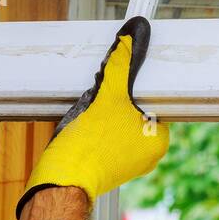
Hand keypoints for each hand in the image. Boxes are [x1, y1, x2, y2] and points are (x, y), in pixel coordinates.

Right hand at [17, 17, 169, 216]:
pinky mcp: (108, 169)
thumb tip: (132, 37)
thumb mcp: (108, 96)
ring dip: (108, 113)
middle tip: (105, 95)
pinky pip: (109, 139)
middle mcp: (150, 155)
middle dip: (121, 100)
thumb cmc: (87, 145)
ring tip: (93, 112)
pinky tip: (87, 124)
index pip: (156, 101)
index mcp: (159, 140)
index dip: (140, 87)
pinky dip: (99, 128)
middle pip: (137, 112)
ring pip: (121, 124)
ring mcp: (129, 164)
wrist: (59, 183)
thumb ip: (121, 65)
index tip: (127, 79)